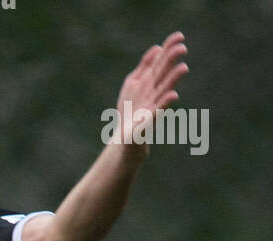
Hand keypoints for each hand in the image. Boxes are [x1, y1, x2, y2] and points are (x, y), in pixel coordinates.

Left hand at [114, 31, 188, 149]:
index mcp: (150, 80)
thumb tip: (157, 48)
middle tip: (182, 48)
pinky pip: (159, 108)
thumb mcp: (133, 82)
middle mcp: (154, 90)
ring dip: (174, 79)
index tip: (180, 36)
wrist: (125, 136)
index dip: (169, 48)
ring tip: (184, 68)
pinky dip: (166, 102)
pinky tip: (173, 95)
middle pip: (164, 72)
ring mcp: (152, 103)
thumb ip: (143, 66)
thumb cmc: (130, 108)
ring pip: (164, 88)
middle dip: (171, 60)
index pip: (161, 60)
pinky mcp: (149, 118)